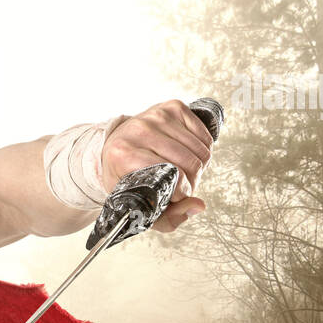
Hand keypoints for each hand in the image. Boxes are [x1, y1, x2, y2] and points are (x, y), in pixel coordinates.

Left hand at [100, 99, 212, 232]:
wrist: (117, 146)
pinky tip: (187, 154)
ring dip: (198, 167)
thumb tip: (199, 206)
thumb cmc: (128, 177)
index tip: (176, 196)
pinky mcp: (172, 107)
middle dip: (192, 181)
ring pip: (201, 150)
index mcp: (123, 154)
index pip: (172, 175)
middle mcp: (138, 129)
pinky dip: (202, 150)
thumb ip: (169, 216)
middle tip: (181, 185)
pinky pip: (205, 135)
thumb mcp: (139, 204)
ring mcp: (156, 115)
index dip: (182, 192)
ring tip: (183, 171)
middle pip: (190, 163)